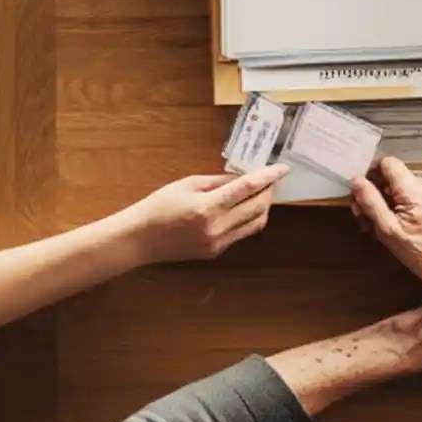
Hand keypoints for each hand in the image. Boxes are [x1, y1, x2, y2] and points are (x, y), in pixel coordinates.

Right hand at [120, 164, 288, 262]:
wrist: (139, 239)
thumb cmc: (158, 207)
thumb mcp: (187, 185)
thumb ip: (217, 181)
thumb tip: (241, 177)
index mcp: (207, 207)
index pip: (247, 189)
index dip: (268, 177)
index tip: (282, 169)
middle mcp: (216, 227)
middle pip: (257, 208)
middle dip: (269, 192)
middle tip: (272, 180)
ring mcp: (217, 243)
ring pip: (255, 224)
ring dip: (263, 207)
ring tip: (262, 193)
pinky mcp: (215, 252)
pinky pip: (241, 233)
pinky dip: (249, 219)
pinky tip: (245, 209)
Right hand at [351, 157, 421, 285]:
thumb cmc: (419, 252)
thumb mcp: (388, 229)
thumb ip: (371, 203)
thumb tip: (357, 181)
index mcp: (412, 189)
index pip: (387, 163)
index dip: (370, 173)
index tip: (358, 192)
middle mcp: (421, 186)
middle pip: (389, 176)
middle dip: (372, 192)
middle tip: (360, 215)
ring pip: (394, 189)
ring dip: (379, 203)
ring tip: (370, 225)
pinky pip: (403, 199)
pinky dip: (390, 208)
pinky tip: (384, 227)